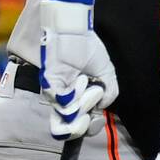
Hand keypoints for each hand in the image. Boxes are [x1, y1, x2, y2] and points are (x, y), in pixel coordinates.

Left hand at [40, 0, 117, 139]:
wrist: (74, 32)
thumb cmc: (88, 48)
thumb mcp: (107, 73)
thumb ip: (110, 93)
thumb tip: (101, 109)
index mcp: (78, 96)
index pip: (81, 123)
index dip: (90, 126)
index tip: (97, 117)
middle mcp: (65, 98)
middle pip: (70, 128)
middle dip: (84, 125)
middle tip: (91, 114)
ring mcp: (56, 93)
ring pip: (69, 114)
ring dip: (84, 101)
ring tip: (86, 82)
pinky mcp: (50, 86)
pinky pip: (63, 101)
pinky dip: (76, 93)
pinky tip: (81, 79)